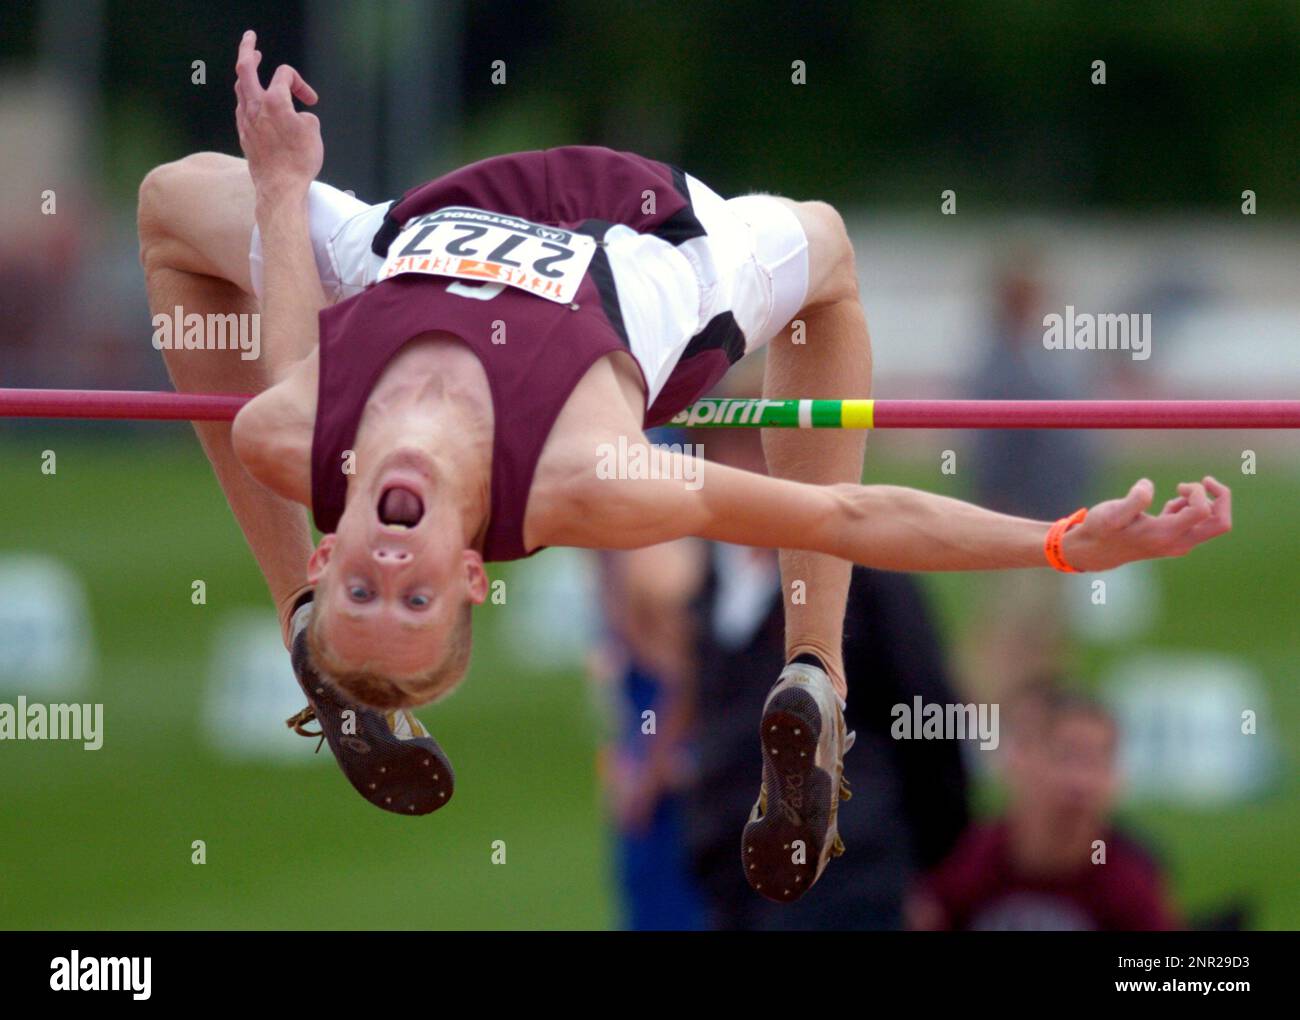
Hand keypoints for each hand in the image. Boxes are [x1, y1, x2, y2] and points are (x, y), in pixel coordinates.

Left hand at [234, 30, 322, 197]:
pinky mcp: (244, 135)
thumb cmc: (300, 161)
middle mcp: (255, 106)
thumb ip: (304, 116)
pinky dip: (247, 99)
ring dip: (246, 77)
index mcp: (274, 100)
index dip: (300, 83)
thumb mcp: (313, 132)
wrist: (280, 188)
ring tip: (249, 69)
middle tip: (251, 41)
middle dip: (247, 51)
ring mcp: (246, 121)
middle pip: (245, 69)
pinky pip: (241, 109)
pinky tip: (250, 102)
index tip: (311, 101)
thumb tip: (296, 118)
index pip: (284, 74)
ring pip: (240, 89)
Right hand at [1062, 476, 1231, 571]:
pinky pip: (1200, 524)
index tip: (1179, 486)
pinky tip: (1171, 505)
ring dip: (1204, 501)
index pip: (1203, 511)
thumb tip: (1149, 486)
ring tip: (1178, 493)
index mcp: (1165, 534)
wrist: (1094, 550)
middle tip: (1206, 481)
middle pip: (1221, 523)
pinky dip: (1193, 508)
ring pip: (1213, 523)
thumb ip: (1134, 499)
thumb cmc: (1101, 529)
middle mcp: (1178, 542)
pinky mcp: (1175, 540)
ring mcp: (1179, 544)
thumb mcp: (1111, 512)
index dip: (1198, 492)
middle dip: (1222, 498)